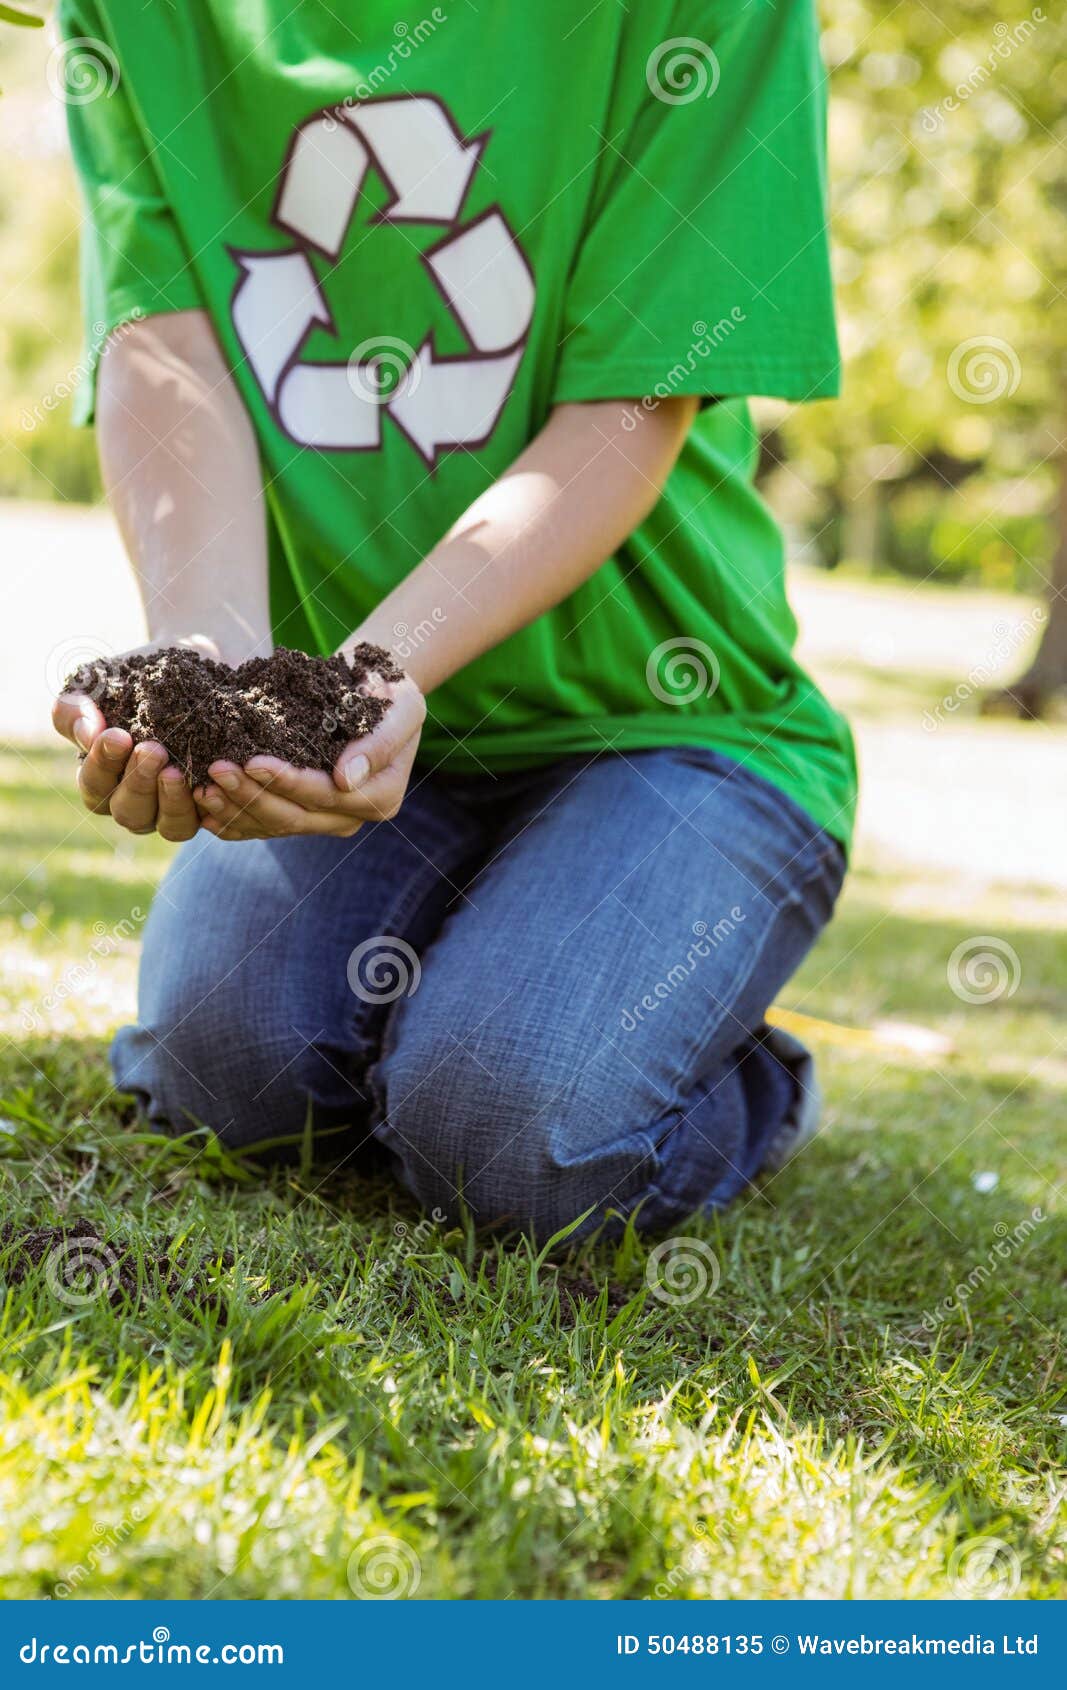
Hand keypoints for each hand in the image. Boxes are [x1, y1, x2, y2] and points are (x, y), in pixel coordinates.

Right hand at [52, 638, 219, 841]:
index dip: (103, 765)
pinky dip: (211, 804)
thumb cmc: (137, 675)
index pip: (95, 786)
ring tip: (176, 771)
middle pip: (129, 813)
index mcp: (105, 779)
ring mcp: (178, 808)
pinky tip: (213, 779)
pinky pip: (211, 820)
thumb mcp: (97, 682)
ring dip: (172, 802)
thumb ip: (76, 709)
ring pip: (171, 827)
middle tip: (153, 750)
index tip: (118, 735)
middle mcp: (140, 802)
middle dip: (139, 782)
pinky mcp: (215, 804)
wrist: (197, 661)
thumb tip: (87, 735)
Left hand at [194, 671, 425, 840]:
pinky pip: (263, 826)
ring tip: (203, 788)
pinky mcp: (300, 814)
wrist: (374, 691)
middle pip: (296, 816)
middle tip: (217, 770)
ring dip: (236, 809)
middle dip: (253, 796)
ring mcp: (324, 820)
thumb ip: (380, 743)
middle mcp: (351, 817)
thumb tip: (346, 779)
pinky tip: (204, 807)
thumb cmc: (391, 692)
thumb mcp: (401, 708)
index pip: (327, 796)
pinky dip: (233, 819)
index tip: (252, 760)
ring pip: (274, 825)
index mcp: (381, 796)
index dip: (289, 782)